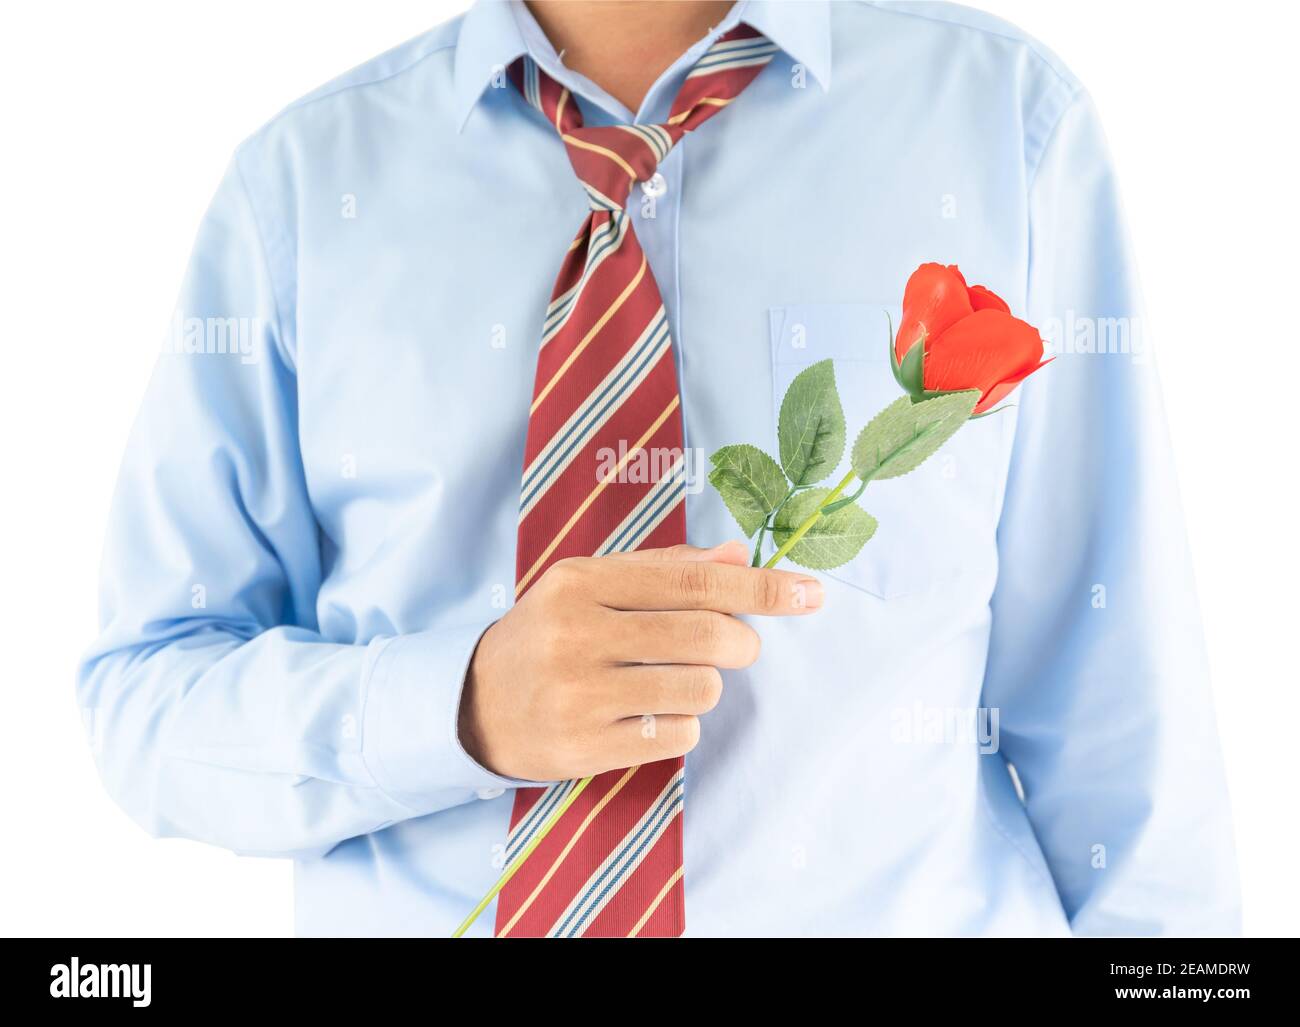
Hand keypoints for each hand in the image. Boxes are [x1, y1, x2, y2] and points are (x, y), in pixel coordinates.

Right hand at [458, 541, 823, 780]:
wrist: (473, 705)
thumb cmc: (548, 635)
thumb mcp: (589, 586)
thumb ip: (664, 568)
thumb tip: (737, 555)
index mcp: (580, 582)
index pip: (693, 581)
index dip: (761, 589)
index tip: (810, 594)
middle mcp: (576, 633)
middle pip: (705, 635)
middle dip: (741, 642)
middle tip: (738, 647)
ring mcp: (577, 694)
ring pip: (699, 689)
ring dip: (707, 687)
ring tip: (676, 682)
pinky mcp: (583, 747)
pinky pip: (678, 735)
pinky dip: (681, 724)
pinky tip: (646, 715)